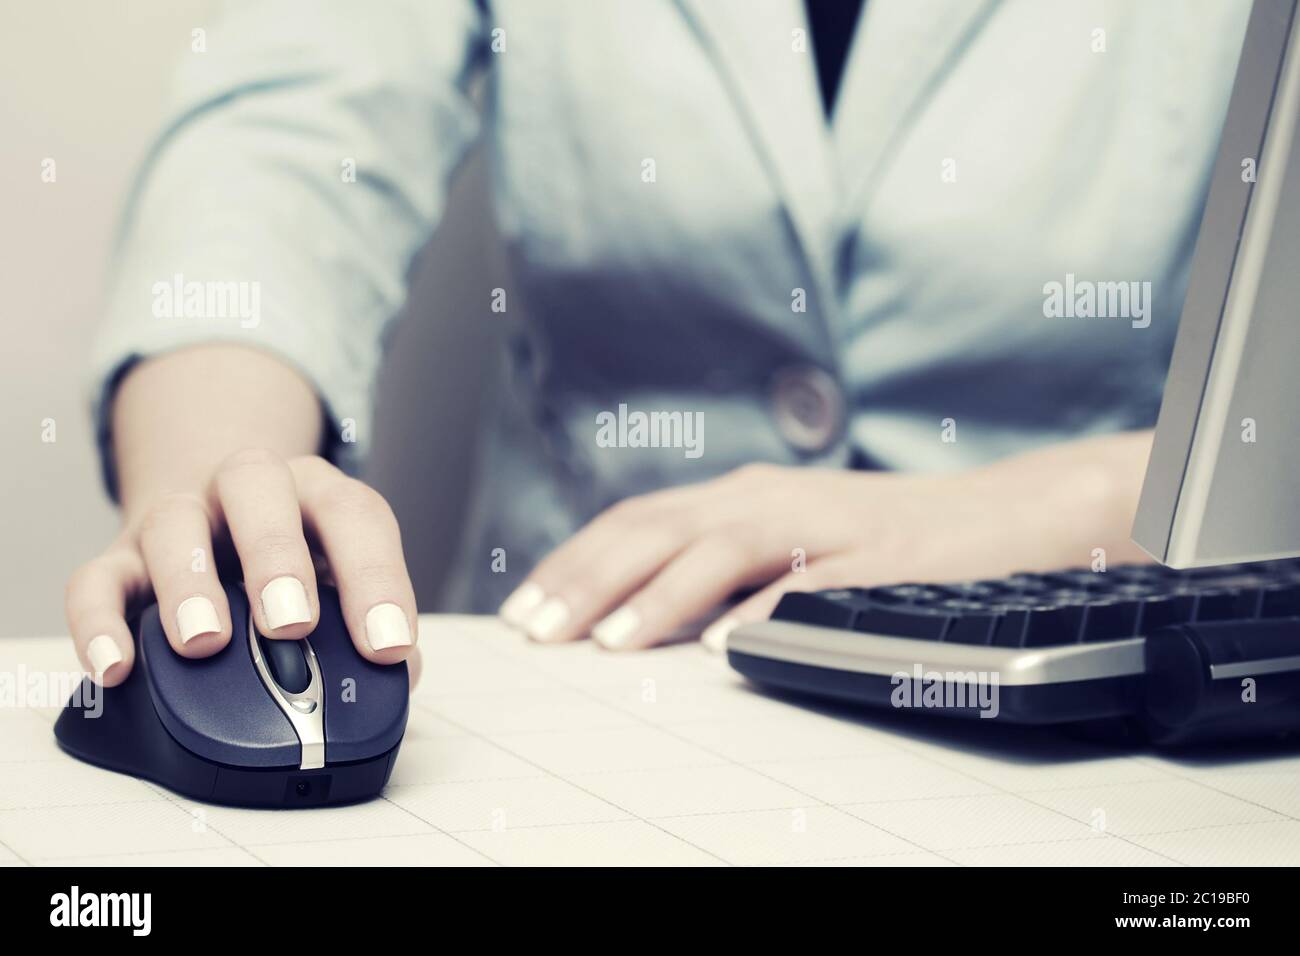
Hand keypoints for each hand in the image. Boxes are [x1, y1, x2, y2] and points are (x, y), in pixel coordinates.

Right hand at [65, 449, 418, 685]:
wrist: (220, 521)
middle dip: (276, 556)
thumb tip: (401, 675)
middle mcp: (247, 491)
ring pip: (173, 523)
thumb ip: (369, 624)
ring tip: (205, 642)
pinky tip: (118, 667)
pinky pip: (96, 580)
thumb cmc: (298, 566)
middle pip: (257, 485)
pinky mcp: (119, 558)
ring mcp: (179, 518)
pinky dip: (100, 622)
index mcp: (316, 494)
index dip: (377, 580)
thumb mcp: (340, 581)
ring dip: (189, 582)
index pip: (354, 515)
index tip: (388, 646)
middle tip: (291, 626)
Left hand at [497, 434, 1152, 651]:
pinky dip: (764, 612)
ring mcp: (823, 524)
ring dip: (657, 597)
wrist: (1002, 515)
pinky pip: (813, 586)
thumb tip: (641, 616)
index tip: (524, 609)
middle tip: (536, 632)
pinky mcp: (877, 559)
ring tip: (604, 642)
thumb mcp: (787, 540)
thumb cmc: (885, 538)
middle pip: (659, 530)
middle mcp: (770, 497)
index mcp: (741, 495)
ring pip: (721, 550)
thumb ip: (721, 568)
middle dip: (588, 582)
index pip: (637, 521)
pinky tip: (725, 644)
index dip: (575, 562)